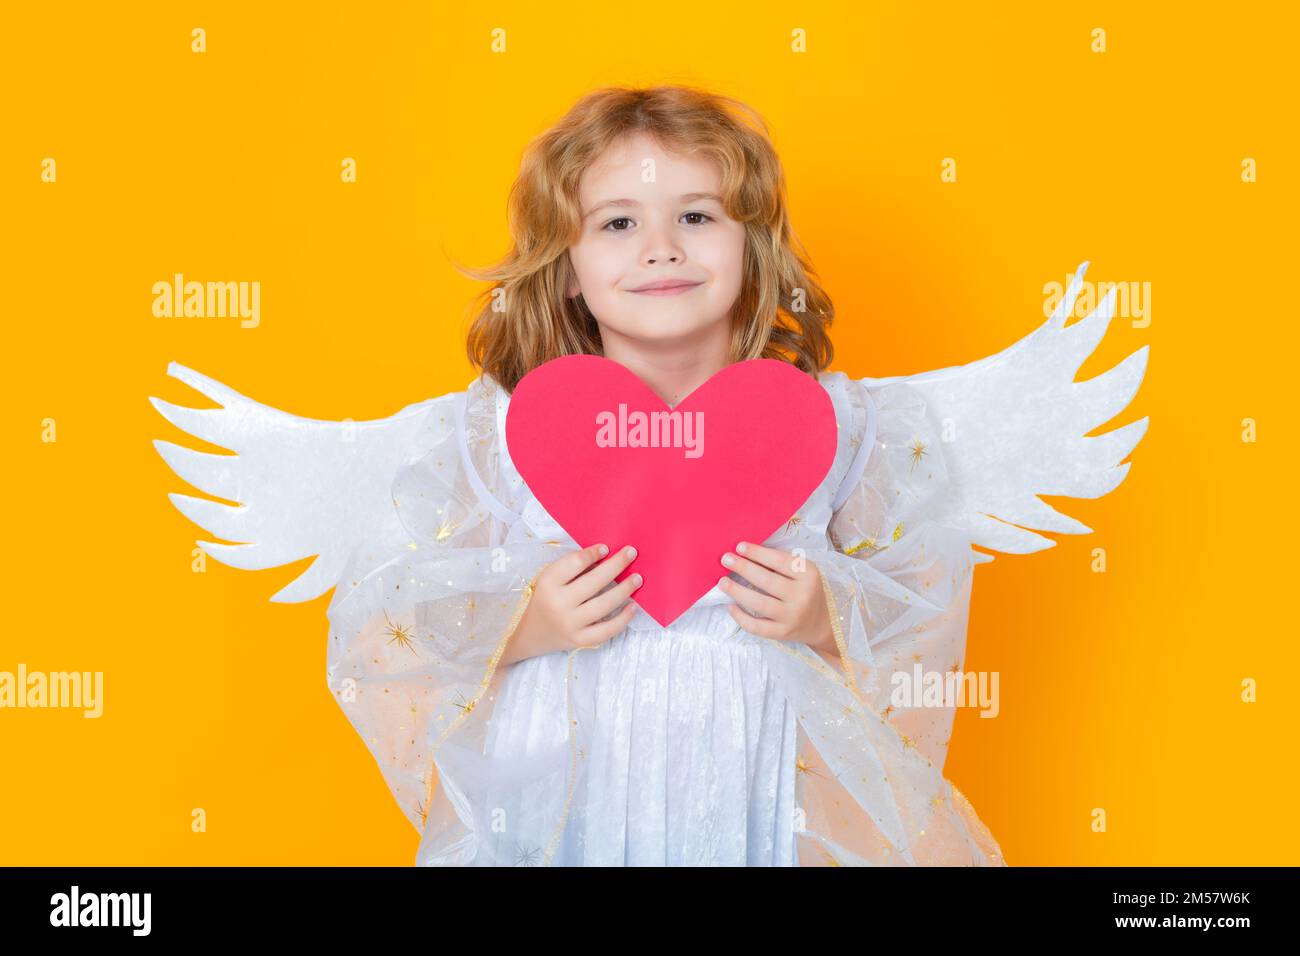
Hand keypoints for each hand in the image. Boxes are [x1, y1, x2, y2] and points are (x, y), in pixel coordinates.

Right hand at [501, 543, 642, 665]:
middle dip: (616, 565)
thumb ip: (573, 568)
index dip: (592, 553)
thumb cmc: (546, 599)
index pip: (574, 563)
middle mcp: (558, 604)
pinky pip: (606, 630)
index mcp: (548, 583)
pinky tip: (633, 607)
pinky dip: (623, 619)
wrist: (532, 633)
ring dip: (624, 590)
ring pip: (604, 605)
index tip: (606, 548)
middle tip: (632, 553)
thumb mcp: (550, 579)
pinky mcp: (580, 640)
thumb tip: (607, 554)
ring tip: (637, 579)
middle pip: (594, 582)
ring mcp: (570, 624)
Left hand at [718, 541, 838, 664]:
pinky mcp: (783, 633)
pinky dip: (741, 617)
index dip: (757, 553)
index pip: (779, 561)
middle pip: (767, 580)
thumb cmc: (806, 590)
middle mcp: (802, 596)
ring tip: (722, 582)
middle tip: (725, 559)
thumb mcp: (802, 573)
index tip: (739, 547)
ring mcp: (792, 616)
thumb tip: (747, 554)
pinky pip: (757, 627)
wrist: (822, 622)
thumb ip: (781, 564)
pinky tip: (730, 606)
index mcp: (809, 575)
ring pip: (759, 603)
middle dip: (743, 568)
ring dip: (737, 591)